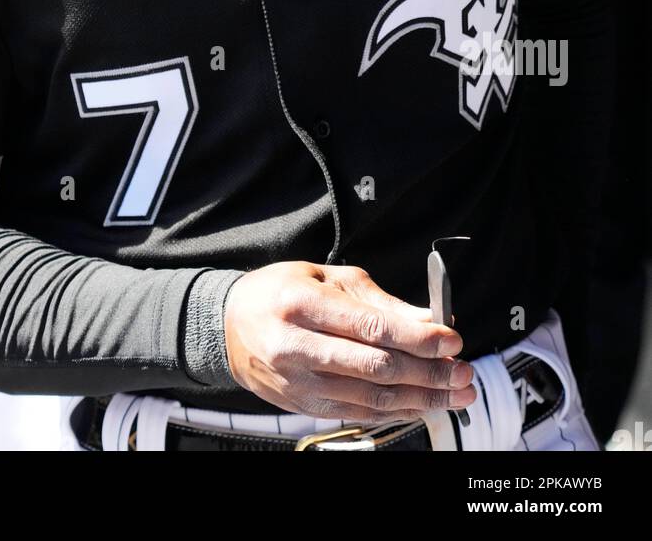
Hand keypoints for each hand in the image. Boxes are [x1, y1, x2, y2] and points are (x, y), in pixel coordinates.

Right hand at [224, 260, 476, 421]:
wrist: (228, 328)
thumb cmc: (281, 293)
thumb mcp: (327, 279)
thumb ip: (377, 302)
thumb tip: (427, 320)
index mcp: (301, 303)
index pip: (371, 327)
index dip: (417, 338)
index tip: (452, 339)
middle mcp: (296, 346)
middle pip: (375, 368)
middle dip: (428, 372)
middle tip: (463, 371)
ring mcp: (298, 382)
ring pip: (371, 398)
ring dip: (421, 398)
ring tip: (455, 393)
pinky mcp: (302, 406)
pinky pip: (358, 414)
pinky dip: (395, 411)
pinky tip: (421, 404)